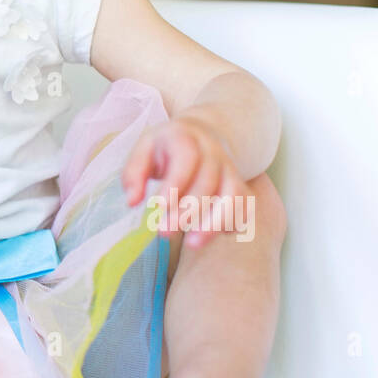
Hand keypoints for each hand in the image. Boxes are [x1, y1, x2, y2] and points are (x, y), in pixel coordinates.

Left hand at [120, 117, 251, 247]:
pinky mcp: (240, 185)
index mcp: (186, 138)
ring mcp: (230, 169)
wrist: (201, 133)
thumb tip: (132, 202)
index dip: (175, 183)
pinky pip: (245, 205)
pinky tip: (214, 235)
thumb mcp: (143, 149)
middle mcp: (213, 152)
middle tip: (164, 233)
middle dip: (187, 211)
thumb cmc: (166, 147)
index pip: (187, 158)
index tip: (158, 207)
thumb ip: (134, 174)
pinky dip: (233, 222)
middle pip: (208, 182)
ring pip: (233, 194)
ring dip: (215, 222)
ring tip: (192, 244)